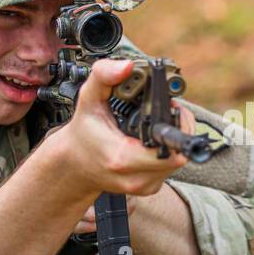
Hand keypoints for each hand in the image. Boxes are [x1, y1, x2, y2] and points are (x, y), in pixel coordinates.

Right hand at [46, 59, 194, 200]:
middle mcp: (134, 177)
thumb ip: (104, 76)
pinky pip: (170, 169)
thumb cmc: (84, 132)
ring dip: (175, 141)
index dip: (179, 126)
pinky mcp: (148, 188)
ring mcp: (142, 186)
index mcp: (122, 157)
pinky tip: (156, 139)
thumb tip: (128, 66)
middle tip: (170, 111)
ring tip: (161, 123)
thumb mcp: (88, 98)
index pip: (171, 149)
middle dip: (179, 129)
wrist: (74, 163)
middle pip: (179, 154)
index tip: (173, 110)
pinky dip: (168, 152)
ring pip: (178, 162)